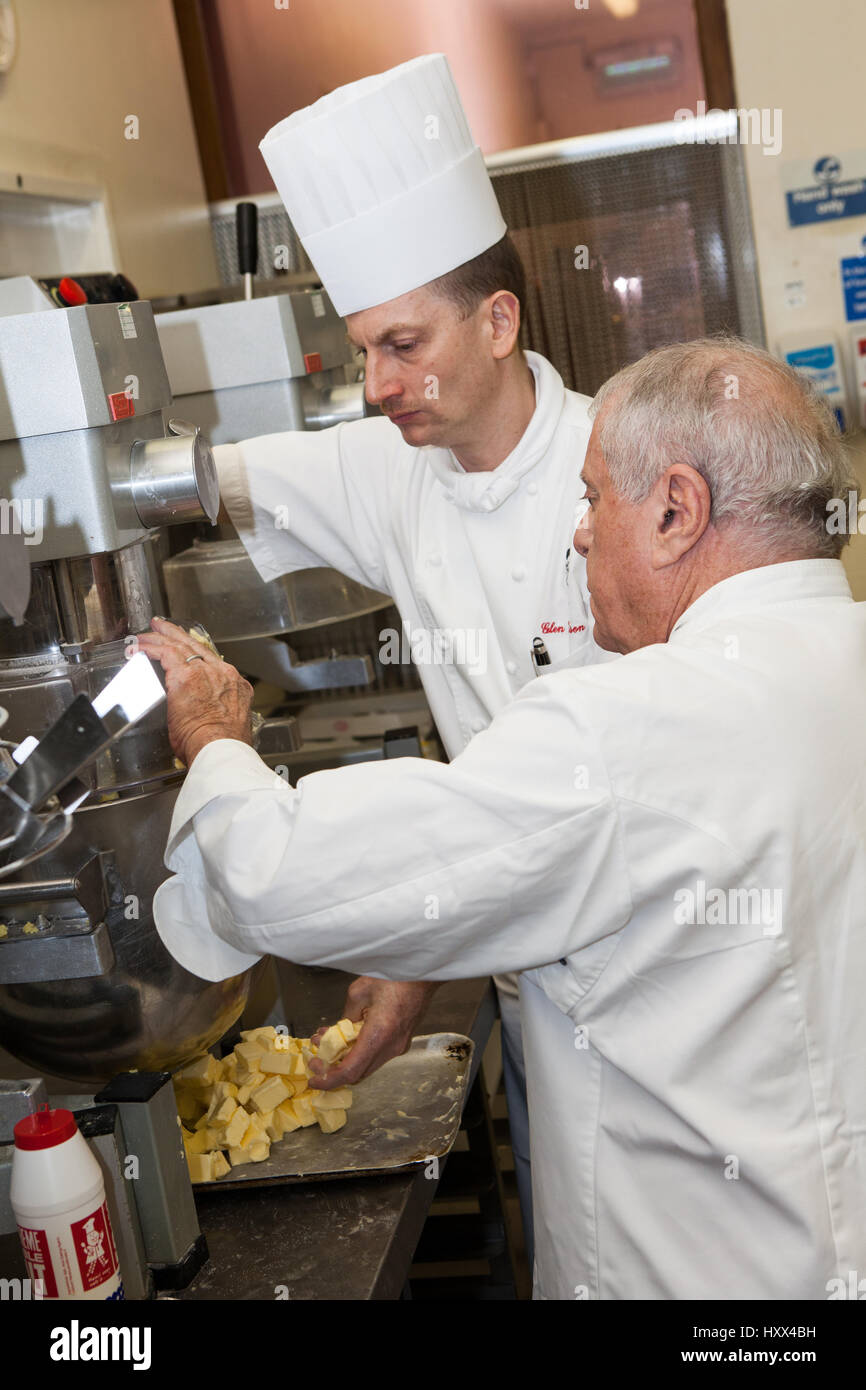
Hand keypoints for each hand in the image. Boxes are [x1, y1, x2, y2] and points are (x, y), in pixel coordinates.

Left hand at [135, 618, 253, 766]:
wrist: (221, 749)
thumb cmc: (222, 747)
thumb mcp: (226, 725)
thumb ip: (214, 715)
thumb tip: (200, 721)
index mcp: (235, 687)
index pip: (214, 662)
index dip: (197, 653)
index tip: (187, 650)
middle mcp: (223, 674)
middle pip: (198, 647)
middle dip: (179, 636)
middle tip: (164, 628)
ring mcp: (206, 672)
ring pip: (181, 646)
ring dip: (160, 639)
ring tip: (146, 634)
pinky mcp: (185, 675)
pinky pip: (166, 653)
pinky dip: (150, 648)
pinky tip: (139, 648)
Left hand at [307, 977, 438, 1088]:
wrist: (423, 971)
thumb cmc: (394, 976)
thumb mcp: (359, 992)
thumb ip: (346, 1016)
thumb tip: (340, 1030)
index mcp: (378, 1035)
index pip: (350, 1071)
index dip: (329, 1079)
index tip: (314, 1079)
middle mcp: (391, 1047)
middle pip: (358, 1073)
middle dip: (334, 1070)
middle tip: (316, 1058)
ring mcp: (399, 1046)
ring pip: (367, 1065)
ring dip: (346, 1059)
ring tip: (327, 1042)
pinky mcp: (402, 1040)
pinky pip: (377, 1055)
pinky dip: (359, 1052)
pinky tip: (348, 1037)